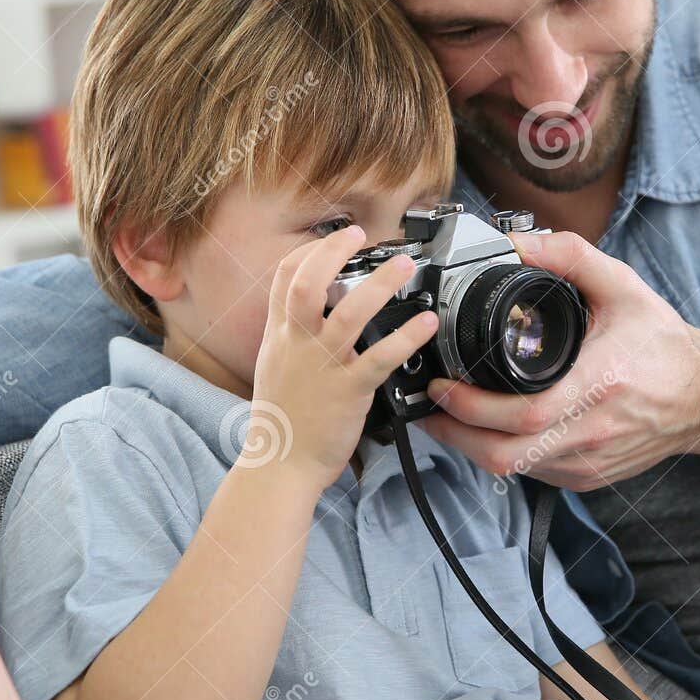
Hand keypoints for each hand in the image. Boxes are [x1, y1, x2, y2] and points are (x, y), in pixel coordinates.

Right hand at [251, 224, 438, 483]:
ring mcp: (323, 366)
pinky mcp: (349, 391)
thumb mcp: (274, 367)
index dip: (308, 252)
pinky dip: (406, 336)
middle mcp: (298, 344)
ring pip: (348, 313)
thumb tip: (305, 315)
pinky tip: (426, 322)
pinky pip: (380, 357)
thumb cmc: (282, 420)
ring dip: (379, 284)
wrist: (281, 465)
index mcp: (279, 336)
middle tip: (360, 234)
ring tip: (404, 266)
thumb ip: (289, 337)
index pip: (283, 279)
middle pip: (307, 283)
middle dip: (333, 252)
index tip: (333, 240)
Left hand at [418, 230, 699, 490]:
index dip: (472, 407)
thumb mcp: (624, 288)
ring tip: (448, 416)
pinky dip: (501, 453)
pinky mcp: (586, 478)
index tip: (442, 385)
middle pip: (505, 454)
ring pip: (513, 469)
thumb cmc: (664, 346)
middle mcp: (592, 432)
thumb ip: (571, 257)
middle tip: (430, 403)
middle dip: (455, 433)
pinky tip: (488, 430)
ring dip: (471, 446)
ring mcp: (588, 462)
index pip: (524, 414)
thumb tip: (518, 242)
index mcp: (599, 386)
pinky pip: (530, 473)